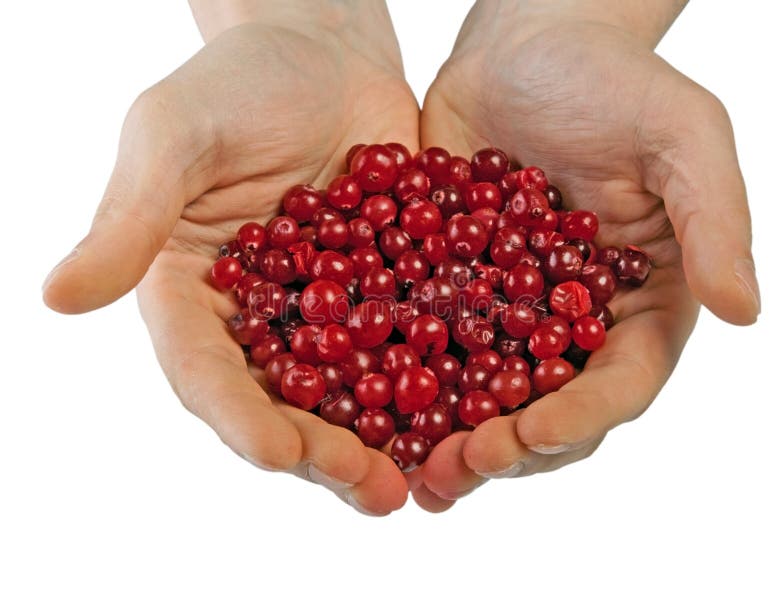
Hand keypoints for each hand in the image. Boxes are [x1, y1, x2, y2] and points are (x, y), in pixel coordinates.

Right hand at [42, 8, 417, 514]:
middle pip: (286, 398)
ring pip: (353, 388)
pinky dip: (438, 378)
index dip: (238, 417)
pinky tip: (473, 409)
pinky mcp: (389, 289)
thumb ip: (130, 219)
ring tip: (422, 479)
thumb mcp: (173, 137)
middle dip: (324, 450)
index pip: (206, 370)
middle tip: (372, 491)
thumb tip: (57, 297)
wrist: (323, 52)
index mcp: (195, 295)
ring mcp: (330, 310)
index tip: (275, 452)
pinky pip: (412, 340)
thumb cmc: (235, 82)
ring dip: (387, 436)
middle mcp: (260, 317)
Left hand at [414, 6, 759, 508]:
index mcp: (636, 302)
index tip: (531, 434)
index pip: (618, 381)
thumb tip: (745, 311)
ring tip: (415, 470)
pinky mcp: (448, 288)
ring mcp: (505, 311)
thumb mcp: (681, 136)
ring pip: (480, 392)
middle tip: (459, 470)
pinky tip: (367, 409)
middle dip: (506, 447)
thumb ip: (714, 220)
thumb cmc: (613, 80)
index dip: (579, 417)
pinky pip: (425, 342)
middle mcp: (571, 321)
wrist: (523, 45)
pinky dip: (399, 380)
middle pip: (546, 405)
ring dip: (449, 437)